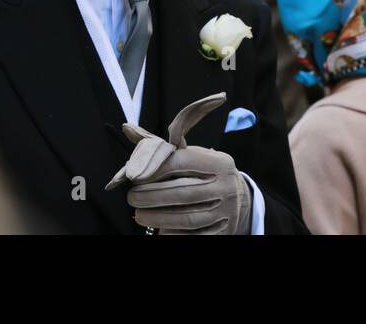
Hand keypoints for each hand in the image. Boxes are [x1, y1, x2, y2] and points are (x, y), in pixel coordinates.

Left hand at [105, 92, 252, 234]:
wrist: (237, 199)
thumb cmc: (205, 173)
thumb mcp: (194, 156)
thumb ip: (163, 147)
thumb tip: (128, 129)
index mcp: (220, 163)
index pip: (182, 162)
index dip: (156, 168)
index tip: (135, 175)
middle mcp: (226, 187)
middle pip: (184, 192)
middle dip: (152, 196)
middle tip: (132, 197)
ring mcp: (226, 212)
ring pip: (187, 218)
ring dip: (158, 217)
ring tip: (139, 214)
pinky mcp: (223, 232)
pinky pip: (193, 236)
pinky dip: (172, 233)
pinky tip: (158, 229)